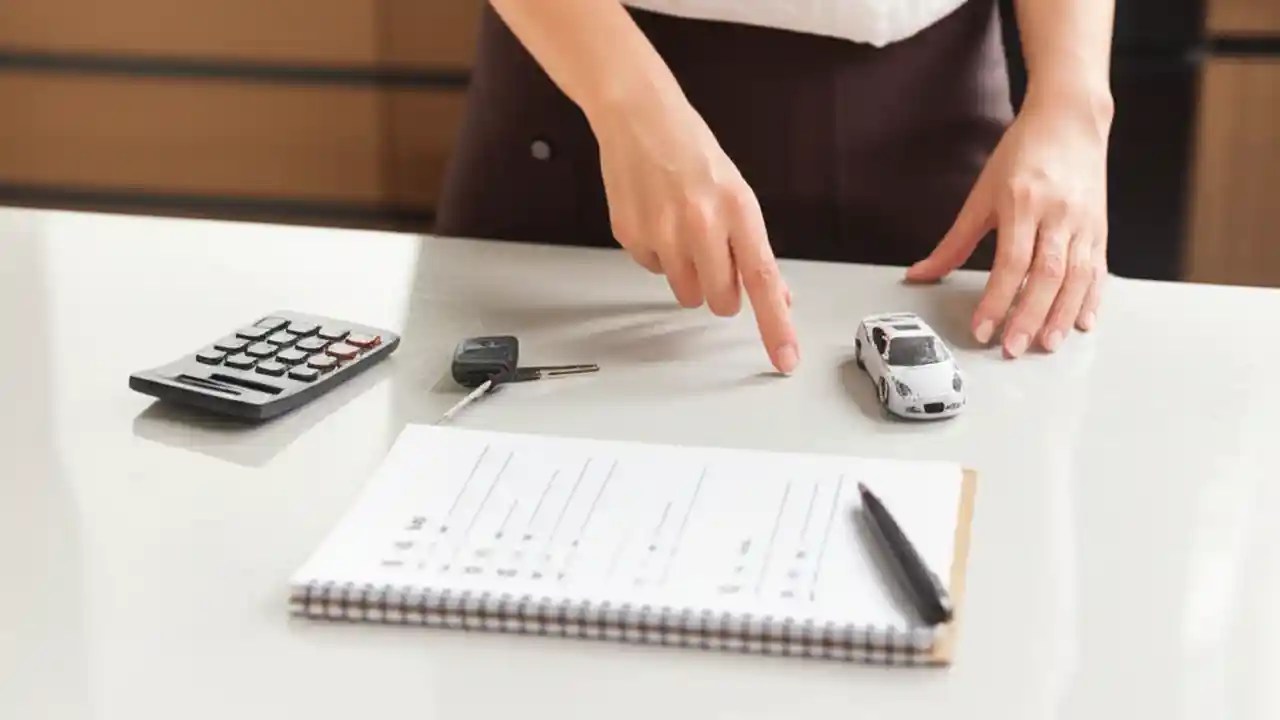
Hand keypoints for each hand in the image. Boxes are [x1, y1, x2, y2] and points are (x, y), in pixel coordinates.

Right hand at [588, 97, 797, 371]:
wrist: (638, 117)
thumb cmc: (691, 152)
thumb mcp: (736, 194)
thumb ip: (754, 248)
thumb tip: (777, 294)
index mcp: (737, 210)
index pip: (762, 280)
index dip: (776, 325)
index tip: (785, 358)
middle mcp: (700, 224)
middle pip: (720, 300)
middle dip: (722, 289)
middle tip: (713, 254)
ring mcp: (661, 233)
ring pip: (686, 293)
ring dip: (689, 274)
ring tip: (682, 230)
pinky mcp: (631, 236)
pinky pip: (653, 271)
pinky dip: (658, 256)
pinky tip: (657, 220)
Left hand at [906, 87, 1112, 356]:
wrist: (1070, 120)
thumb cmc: (1021, 155)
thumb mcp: (982, 195)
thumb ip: (954, 242)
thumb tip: (919, 275)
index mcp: (1022, 204)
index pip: (1010, 262)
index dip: (997, 299)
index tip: (983, 329)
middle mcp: (1057, 214)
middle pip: (1047, 274)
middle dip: (1030, 316)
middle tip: (1013, 349)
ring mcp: (1084, 222)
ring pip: (1078, 276)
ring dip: (1062, 315)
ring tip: (1047, 345)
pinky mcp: (1101, 228)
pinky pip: (1099, 269)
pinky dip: (1091, 299)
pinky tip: (1082, 323)